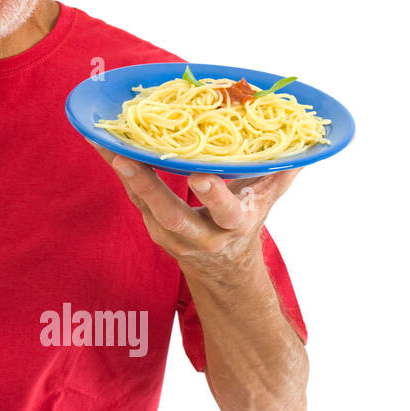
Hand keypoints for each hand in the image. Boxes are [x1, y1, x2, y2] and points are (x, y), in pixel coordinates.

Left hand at [88, 143, 300, 283]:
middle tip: (126, 158)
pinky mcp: (151, 225)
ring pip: (142, 203)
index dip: (213, 196)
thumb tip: (306, 145)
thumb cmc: (245, 226)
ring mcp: (170, 233)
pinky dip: (118, 168)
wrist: (222, 270)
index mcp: (232, 226)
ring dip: (122, 172)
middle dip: (147, 187)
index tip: (200, 175)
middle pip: (169, 214)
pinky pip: (132, 195)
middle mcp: (199, 235)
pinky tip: (103, 142)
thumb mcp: (265, 204)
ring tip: (104, 140)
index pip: (225, 212)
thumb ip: (279, 175)